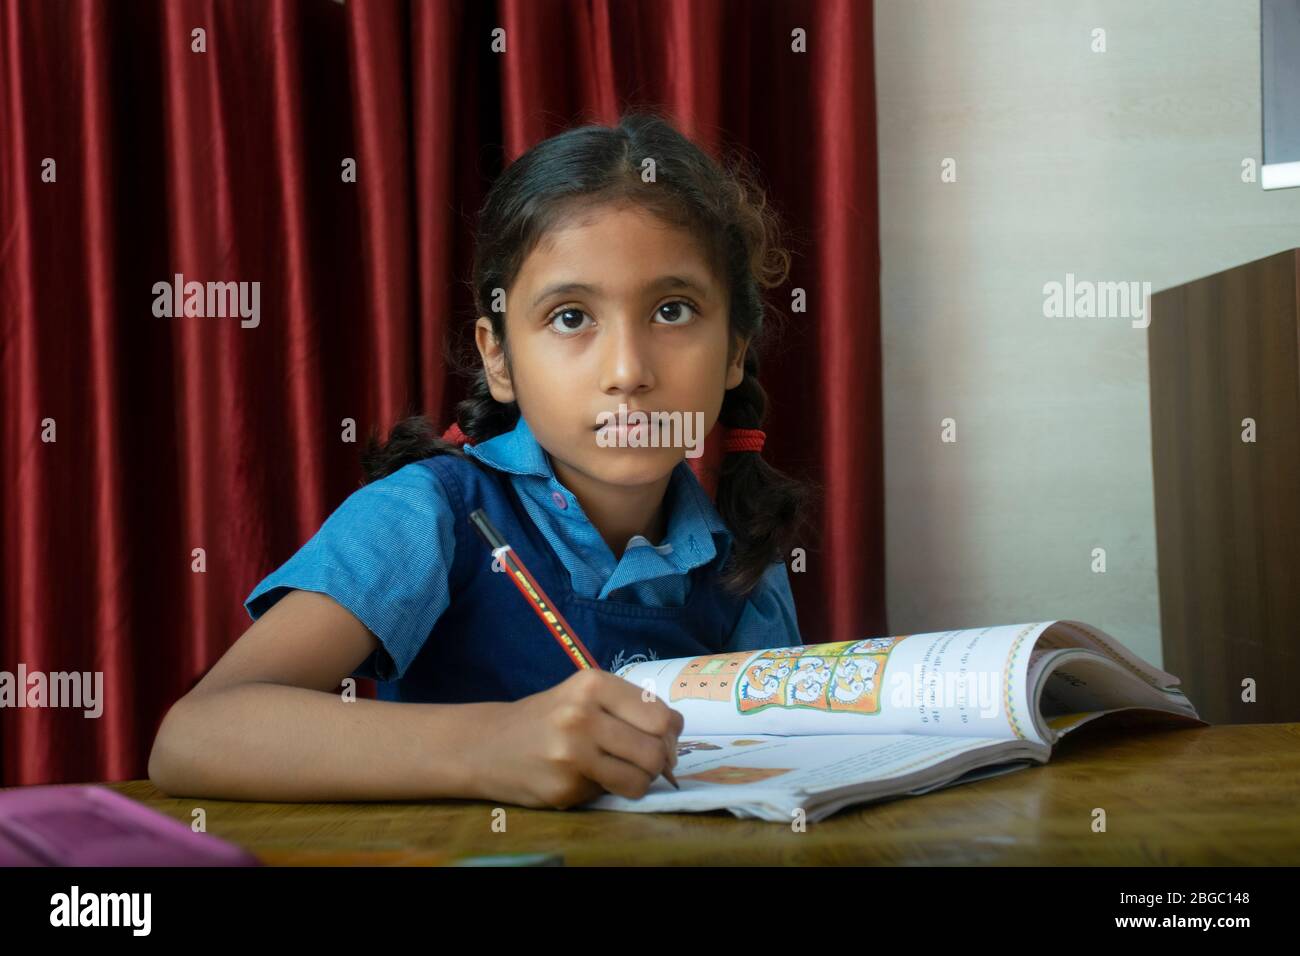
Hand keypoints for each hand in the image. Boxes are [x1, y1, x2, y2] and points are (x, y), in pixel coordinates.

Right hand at [470, 669, 682, 809]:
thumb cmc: (548, 717)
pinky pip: (610, 794)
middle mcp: (582, 715)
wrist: (488, 745)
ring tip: (619, 771)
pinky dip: (606, 789)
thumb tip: (674, 742)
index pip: (661, 716)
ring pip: (640, 779)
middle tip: (643, 761)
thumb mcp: (585, 696)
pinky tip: (583, 777)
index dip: (670, 734)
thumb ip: (629, 708)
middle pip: (655, 750)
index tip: (659, 739)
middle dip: (658, 762)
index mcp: (593, 684)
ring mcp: (572, 754)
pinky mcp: (564, 788)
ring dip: (638, 781)